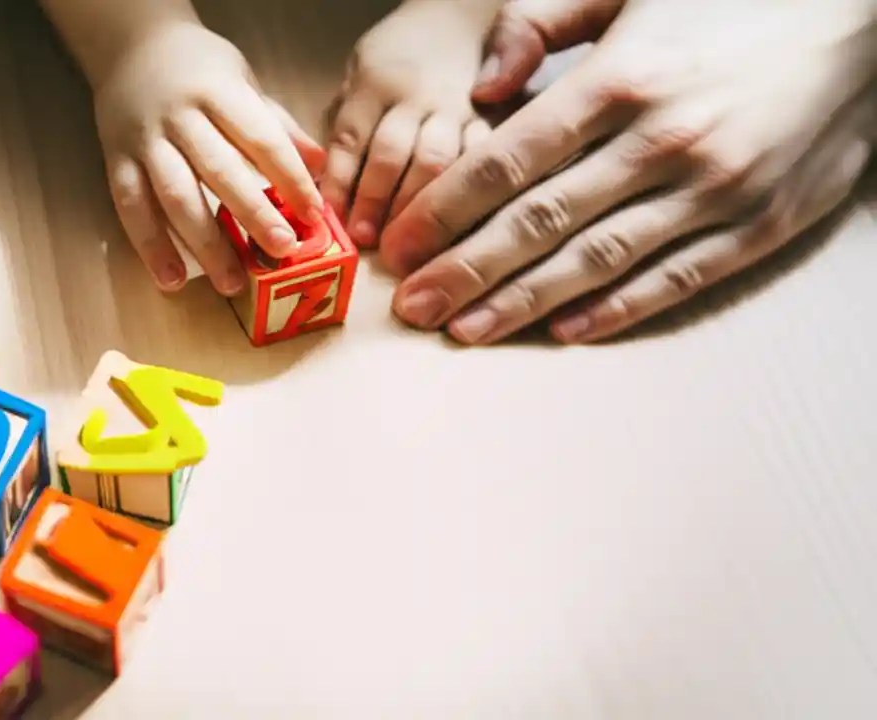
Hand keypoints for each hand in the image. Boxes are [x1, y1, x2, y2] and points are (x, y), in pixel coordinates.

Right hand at [92, 21, 326, 295]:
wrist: (129, 44)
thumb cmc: (198, 69)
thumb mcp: (243, 82)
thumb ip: (277, 125)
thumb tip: (321, 165)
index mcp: (218, 91)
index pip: (260, 136)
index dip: (288, 176)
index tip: (313, 213)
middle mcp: (180, 115)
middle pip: (219, 170)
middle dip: (253, 213)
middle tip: (282, 249)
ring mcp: (145, 140)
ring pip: (175, 195)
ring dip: (205, 243)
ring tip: (231, 282)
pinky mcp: (117, 160)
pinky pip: (132, 207)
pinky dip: (150, 246)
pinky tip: (169, 279)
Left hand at [322, 0, 500, 247]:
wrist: (459, 21)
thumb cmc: (397, 60)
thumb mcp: (358, 73)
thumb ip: (346, 120)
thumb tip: (321, 178)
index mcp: (374, 85)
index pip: (350, 138)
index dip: (339, 181)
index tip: (329, 217)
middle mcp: (414, 99)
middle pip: (392, 155)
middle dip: (375, 201)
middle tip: (364, 239)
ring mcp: (454, 112)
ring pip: (435, 163)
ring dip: (416, 206)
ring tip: (404, 242)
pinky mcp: (486, 124)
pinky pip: (478, 161)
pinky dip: (466, 195)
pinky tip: (453, 226)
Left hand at [384, 0, 876, 343]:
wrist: (862, 16)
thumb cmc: (729, 0)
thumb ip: (544, 24)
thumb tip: (482, 84)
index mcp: (621, 79)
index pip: (508, 161)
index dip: (446, 211)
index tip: (401, 246)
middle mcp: (663, 141)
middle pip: (539, 221)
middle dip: (465, 269)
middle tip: (411, 306)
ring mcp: (715, 189)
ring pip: (597, 261)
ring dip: (522, 303)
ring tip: (463, 330)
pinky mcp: (761, 224)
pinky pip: (676, 279)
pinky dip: (617, 310)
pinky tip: (564, 332)